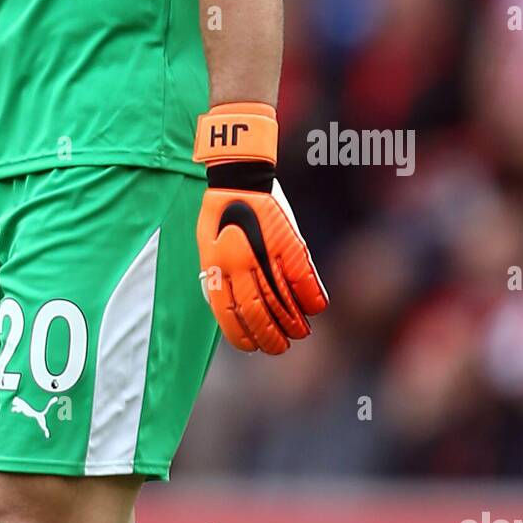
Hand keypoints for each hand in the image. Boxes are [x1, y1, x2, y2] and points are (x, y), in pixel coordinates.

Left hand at [197, 179, 327, 354]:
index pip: (230, 316)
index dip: (243, 337)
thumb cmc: (221, 209)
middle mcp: (239, 266)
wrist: (239, 175)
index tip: (253, 347)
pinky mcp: (289, 244)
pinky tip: (314, 309)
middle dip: (270, 338)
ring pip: (282, 303)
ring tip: (299, 334)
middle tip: (279, 347)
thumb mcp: (208, 244)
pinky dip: (312, 299)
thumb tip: (226, 306)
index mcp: (216, 268)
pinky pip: (304, 280)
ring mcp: (266, 256)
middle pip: (257, 314)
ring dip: (292, 325)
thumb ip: (217, 274)